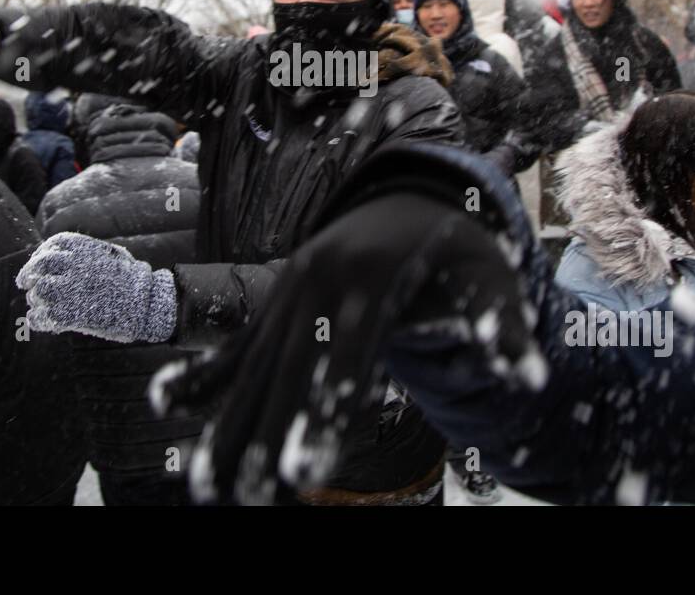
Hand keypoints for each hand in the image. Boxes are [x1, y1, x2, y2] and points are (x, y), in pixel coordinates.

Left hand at [17, 232, 175, 342]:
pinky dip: (36, 319)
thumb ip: (86, 254)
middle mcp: (72, 266)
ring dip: (36, 298)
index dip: (39, 256)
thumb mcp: (111, 254)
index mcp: (83, 248)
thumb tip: (61, 258)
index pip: (51, 247)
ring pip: (38, 292)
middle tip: (25, 283)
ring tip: (42, 304)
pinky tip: (41, 320)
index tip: (37, 265)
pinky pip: (40, 317)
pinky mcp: (68, 314)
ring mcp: (69, 290)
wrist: (146, 303)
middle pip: (39, 267)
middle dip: (28, 274)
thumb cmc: (132, 279)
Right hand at [153, 191, 539, 504]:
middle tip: (247, 498)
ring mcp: (290, 291)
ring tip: (205, 485)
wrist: (405, 196)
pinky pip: (238, 344)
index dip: (327, 415)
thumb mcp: (488, 275)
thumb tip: (529, 376)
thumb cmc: (452, 247)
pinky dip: (203, 375)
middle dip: (266, 436)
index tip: (306, 472)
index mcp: (371, 280)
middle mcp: (319, 283)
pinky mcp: (278, 300)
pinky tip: (165, 406)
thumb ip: (503, 324)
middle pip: (290, 370)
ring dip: (228, 424)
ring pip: (255, 365)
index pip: (348, 357)